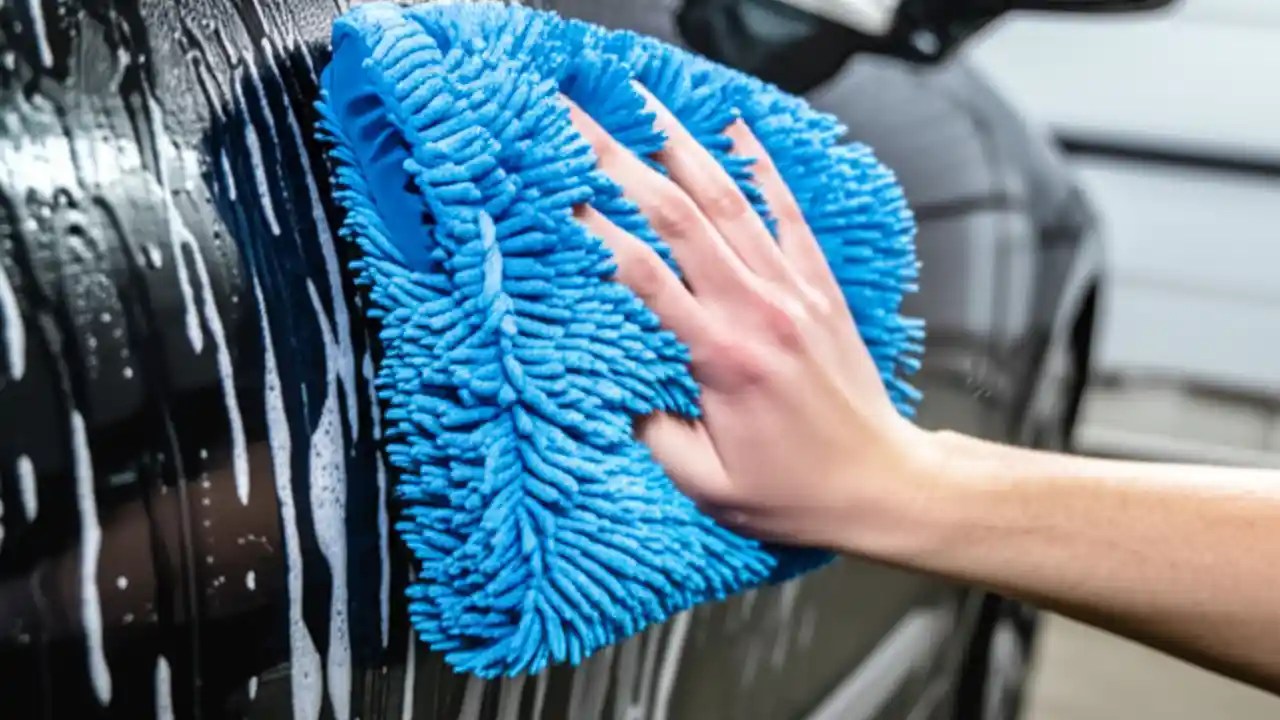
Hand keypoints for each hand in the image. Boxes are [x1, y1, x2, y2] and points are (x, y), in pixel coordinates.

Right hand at [568, 88, 933, 550]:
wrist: (883, 483)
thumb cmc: (794, 492)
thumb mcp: (708, 485)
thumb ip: (654, 434)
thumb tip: (616, 389)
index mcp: (723, 357)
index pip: (646, 276)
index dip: (598, 229)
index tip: (560, 191)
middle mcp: (759, 310)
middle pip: (678, 218)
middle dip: (622, 161)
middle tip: (581, 119)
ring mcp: (794, 291)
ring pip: (730, 202)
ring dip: (681, 146)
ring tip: (645, 102)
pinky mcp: (820, 287)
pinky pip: (789, 213)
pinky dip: (761, 167)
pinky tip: (735, 128)